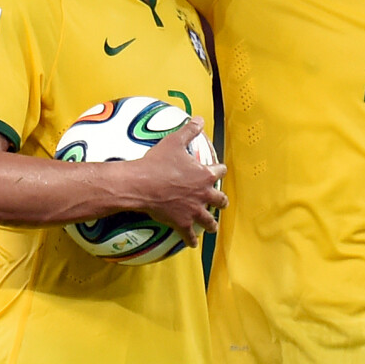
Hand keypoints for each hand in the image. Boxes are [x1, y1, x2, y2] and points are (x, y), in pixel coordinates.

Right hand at [129, 119, 227, 248]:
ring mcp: (194, 210)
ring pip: (209, 221)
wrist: (143, 184)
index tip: (220, 170)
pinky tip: (193, 244)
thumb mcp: (175, 141)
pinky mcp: (182, 223)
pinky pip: (190, 235)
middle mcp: (203, 194)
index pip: (219, 171)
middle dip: (220, 201)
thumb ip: (189, 130)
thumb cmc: (158, 162)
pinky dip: (191, 240)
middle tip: (221, 203)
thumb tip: (199, 118)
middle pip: (219, 200)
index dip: (219, 169)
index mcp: (204, 175)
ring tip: (212, 227)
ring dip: (211, 224)